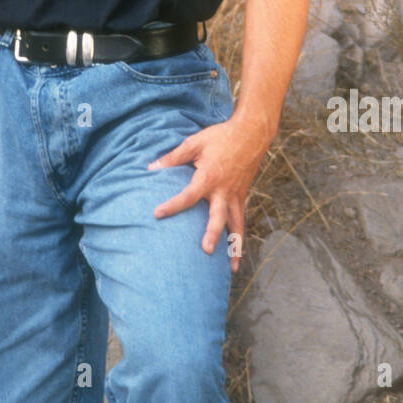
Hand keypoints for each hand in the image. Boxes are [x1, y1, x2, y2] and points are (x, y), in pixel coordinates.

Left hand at [147, 112, 269, 266]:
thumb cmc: (221, 136)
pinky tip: (236, 255)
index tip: (157, 214)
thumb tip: (151, 168)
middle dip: (212, 234)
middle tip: (206, 251)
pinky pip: (241, 220)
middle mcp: (224, 191)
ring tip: (231, 269)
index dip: (172, 206)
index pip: (189, 196)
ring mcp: (235, 196)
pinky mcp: (242, 197)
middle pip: (218, 217)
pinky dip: (239, 238)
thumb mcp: (194, 143)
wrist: (252, 133)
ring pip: (236, 225)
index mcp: (209, 177)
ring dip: (234, 247)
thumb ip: (173, 157)